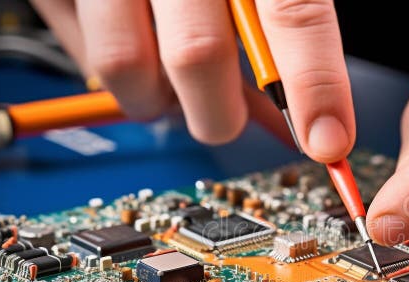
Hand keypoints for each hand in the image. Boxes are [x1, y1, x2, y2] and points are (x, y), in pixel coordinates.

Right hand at [30, 0, 354, 161]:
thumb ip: (282, 29)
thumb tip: (312, 120)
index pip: (294, 10)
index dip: (315, 83)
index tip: (328, 141)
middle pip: (198, 55)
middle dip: (219, 114)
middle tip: (226, 116)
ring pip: (125, 65)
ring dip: (155, 99)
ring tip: (168, 76)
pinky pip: (81, 53)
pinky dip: (115, 73)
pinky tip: (133, 45)